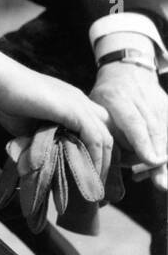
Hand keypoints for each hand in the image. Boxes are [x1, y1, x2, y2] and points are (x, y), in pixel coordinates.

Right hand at [0, 64, 113, 183]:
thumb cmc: (6, 100)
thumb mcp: (28, 125)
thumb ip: (41, 139)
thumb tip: (44, 158)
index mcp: (71, 102)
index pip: (96, 128)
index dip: (95, 151)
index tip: (88, 172)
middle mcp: (81, 102)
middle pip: (108, 133)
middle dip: (105, 160)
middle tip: (96, 182)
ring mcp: (80, 104)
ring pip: (105, 138)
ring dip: (102, 164)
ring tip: (94, 184)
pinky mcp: (75, 110)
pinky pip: (95, 138)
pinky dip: (94, 158)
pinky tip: (88, 173)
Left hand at [90, 62, 167, 190]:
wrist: (127, 70)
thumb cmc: (104, 96)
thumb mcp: (94, 107)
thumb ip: (99, 131)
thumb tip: (98, 162)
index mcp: (115, 97)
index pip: (133, 122)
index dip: (143, 142)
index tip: (151, 160)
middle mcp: (141, 99)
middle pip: (155, 132)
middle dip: (158, 161)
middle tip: (161, 185)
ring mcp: (159, 102)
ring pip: (165, 134)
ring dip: (163, 161)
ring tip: (160, 184)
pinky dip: (164, 151)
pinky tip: (158, 167)